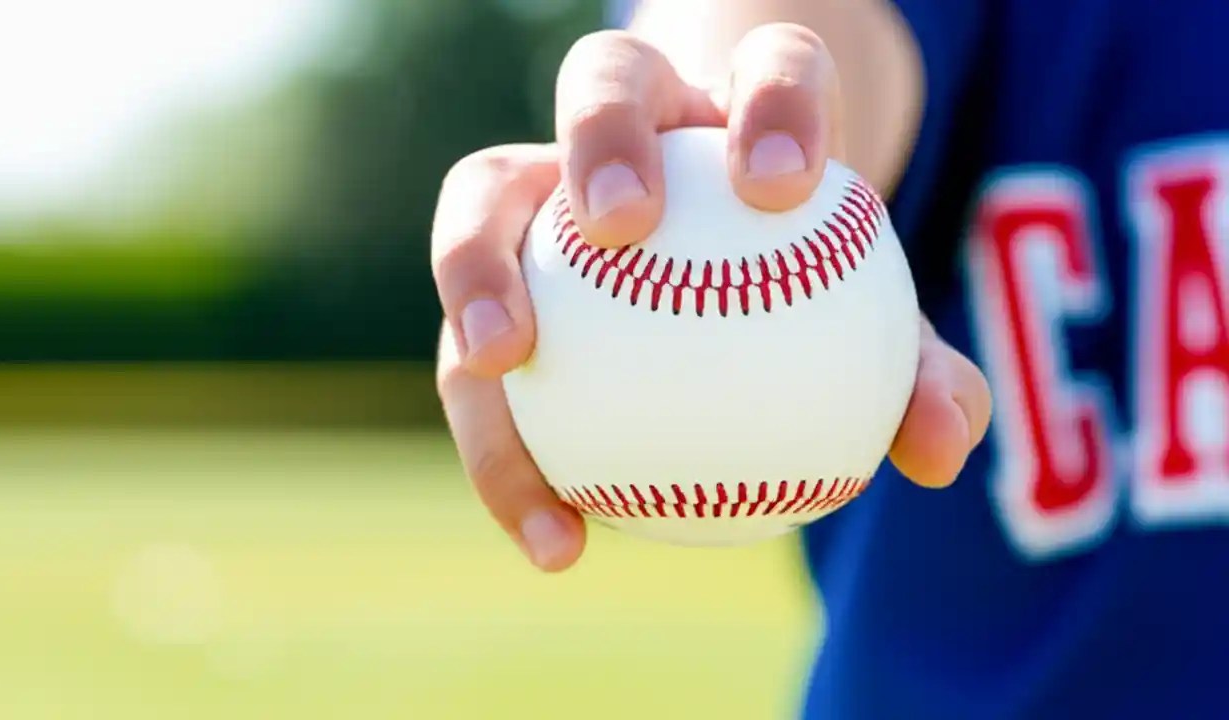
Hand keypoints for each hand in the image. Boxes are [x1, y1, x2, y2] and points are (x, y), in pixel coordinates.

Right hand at [431, 26, 991, 571]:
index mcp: (744, 111)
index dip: (773, 104)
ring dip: (475, 267)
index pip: (770, 66)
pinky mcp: (495, 267)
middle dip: (602, 136)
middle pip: (603, 78)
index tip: (780, 191)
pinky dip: (500, 436)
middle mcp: (639, 124)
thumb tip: (941, 448)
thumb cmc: (808, 291)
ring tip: (500, 365)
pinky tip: (553, 531)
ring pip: (485, 186)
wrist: (722, 278)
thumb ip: (914, 375)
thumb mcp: (874, 329)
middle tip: (619, 230)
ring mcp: (549, 183)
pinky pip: (468, 343)